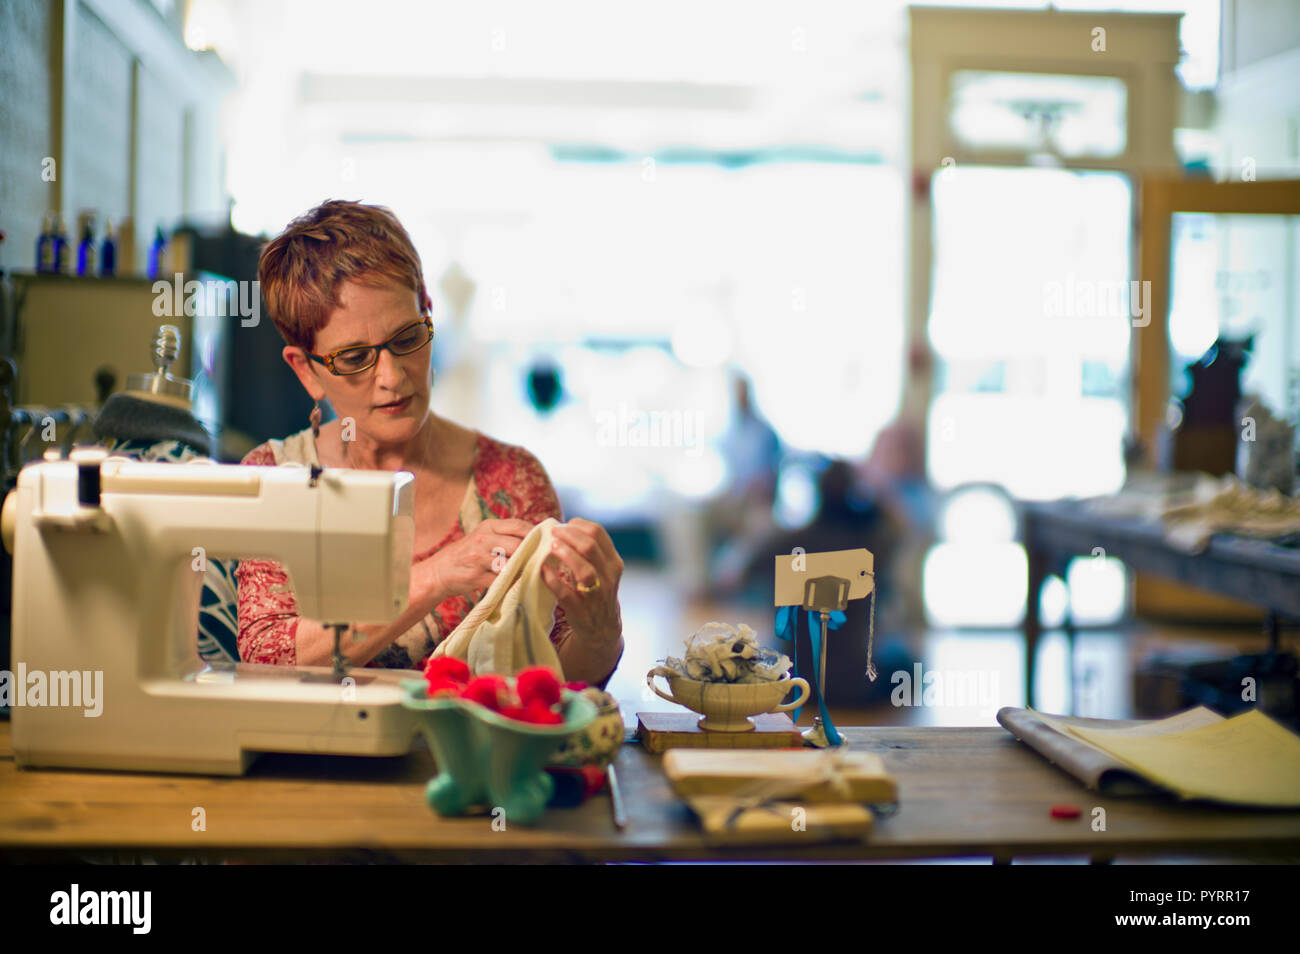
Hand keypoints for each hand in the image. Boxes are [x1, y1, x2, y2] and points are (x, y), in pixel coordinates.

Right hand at [414, 518, 533, 609]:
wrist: (438, 572)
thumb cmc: (467, 555)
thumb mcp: (483, 538)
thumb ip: (505, 537)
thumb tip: (536, 542)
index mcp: (488, 527)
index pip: (518, 526)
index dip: (535, 535)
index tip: (546, 543)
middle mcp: (483, 539)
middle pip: (518, 545)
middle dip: (531, 554)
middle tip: (542, 563)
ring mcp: (478, 558)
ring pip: (510, 563)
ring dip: (522, 570)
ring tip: (531, 575)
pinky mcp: (476, 576)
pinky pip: (501, 581)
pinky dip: (511, 584)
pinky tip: (516, 586)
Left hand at [541, 518, 623, 646]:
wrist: (602, 627)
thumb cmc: (596, 591)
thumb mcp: (602, 569)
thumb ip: (589, 550)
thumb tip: (562, 528)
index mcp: (613, 562)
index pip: (597, 533)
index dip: (577, 525)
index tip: (562, 525)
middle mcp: (608, 576)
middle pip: (590, 547)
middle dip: (568, 535)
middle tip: (552, 532)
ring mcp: (596, 595)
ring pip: (584, 570)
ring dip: (565, 555)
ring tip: (550, 546)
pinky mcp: (580, 610)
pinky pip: (566, 594)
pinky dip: (553, 581)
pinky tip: (542, 570)